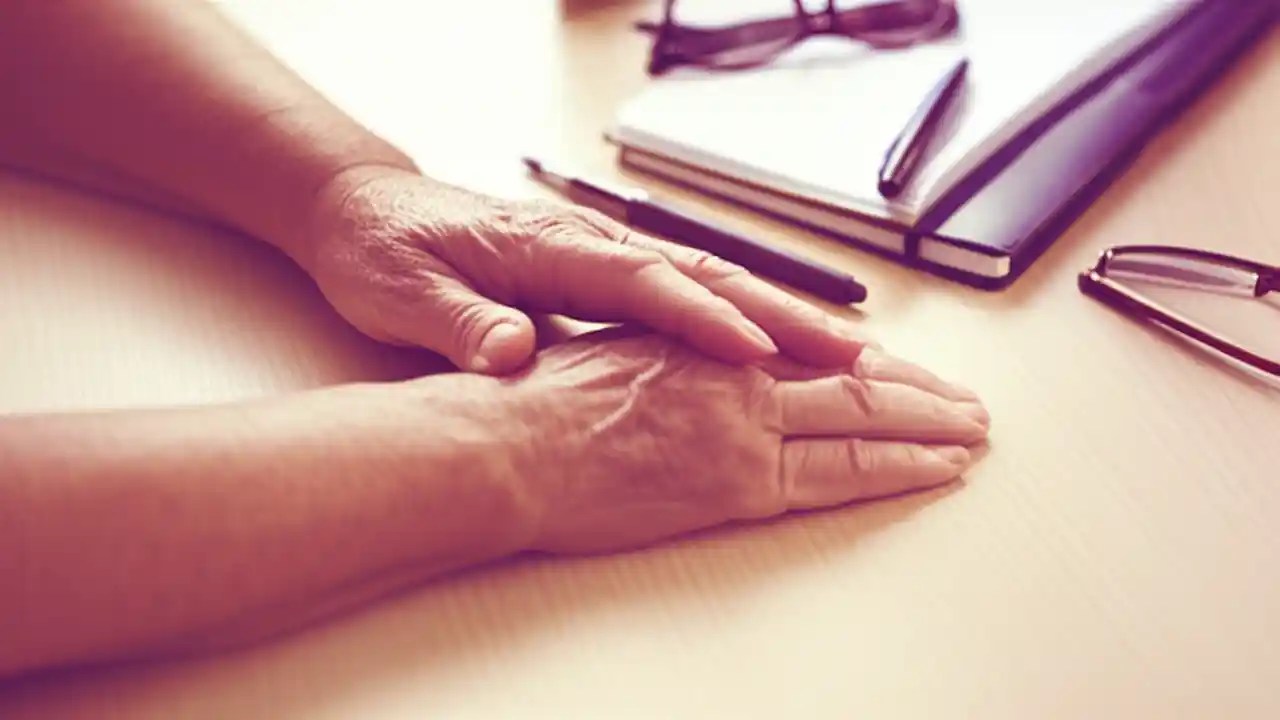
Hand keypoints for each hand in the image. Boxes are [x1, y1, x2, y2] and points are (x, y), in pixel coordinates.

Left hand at [301, 167, 864, 373]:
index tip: (756, 353)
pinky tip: (774, 347)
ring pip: (704, 279)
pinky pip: (685, 292)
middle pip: (699, 274)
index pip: (642, 283)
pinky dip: (739, 315)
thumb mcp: (399, 294)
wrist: (365, 211)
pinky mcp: (599, 270)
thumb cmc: (382, 251)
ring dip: (774, 313)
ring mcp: (600, 253)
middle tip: (850, 354)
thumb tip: (513, 354)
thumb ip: (458, 323)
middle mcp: (589, 243)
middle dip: (777, 313)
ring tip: (844, 352)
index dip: (701, 318)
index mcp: (549, 246)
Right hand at [492, 331, 988, 553]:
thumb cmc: (540, 409)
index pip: (810, 353)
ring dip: (928, 425)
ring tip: (973, 433)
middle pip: (854, 379)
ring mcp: (743, 427)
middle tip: (967, 404)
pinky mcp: (737, 481)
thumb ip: (675, 370)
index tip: (902, 371)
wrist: (504, 447)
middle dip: (920, 392)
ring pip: (864, 416)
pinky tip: (936, 469)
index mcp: (708, 345)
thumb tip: (704, 377)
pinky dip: (897, 467)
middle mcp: (738, 376)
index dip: (868, 364)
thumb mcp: (616, 363)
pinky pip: (839, 472)